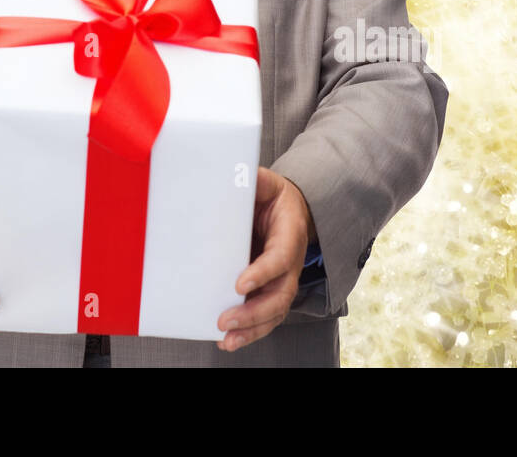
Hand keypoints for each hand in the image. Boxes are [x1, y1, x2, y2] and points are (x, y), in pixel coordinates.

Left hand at [216, 166, 313, 351]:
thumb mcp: (266, 183)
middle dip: (253, 312)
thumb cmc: (274, 198)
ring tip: (227, 339)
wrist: (291, 210)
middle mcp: (290, 264)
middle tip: (226, 320)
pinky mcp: (270, 291)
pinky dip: (249, 332)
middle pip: (278, 295)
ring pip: (273, 312)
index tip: (239, 284)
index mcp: (289, 235)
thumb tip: (236, 174)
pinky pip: (264, 317)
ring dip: (251, 329)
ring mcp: (282, 281)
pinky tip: (229, 341)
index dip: (262, 273)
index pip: (279, 259)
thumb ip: (252, 180)